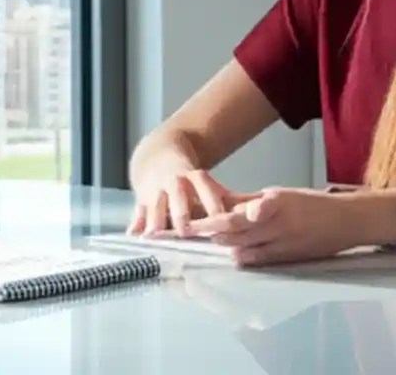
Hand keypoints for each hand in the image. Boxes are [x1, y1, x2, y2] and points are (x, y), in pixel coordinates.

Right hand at [127, 168, 257, 237]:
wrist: (156, 157)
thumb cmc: (190, 182)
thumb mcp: (208, 184)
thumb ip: (233, 198)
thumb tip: (262, 205)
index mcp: (193, 177)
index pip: (205, 187)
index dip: (211, 202)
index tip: (219, 218)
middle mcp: (174, 182)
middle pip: (178, 196)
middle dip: (180, 211)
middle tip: (184, 230)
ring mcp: (155, 190)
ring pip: (155, 205)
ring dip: (154, 220)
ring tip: (153, 237)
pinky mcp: (141, 200)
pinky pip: (138, 213)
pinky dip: (136, 225)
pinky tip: (133, 237)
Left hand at [188, 187, 355, 266]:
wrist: (348, 220)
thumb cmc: (311, 204)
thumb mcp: (279, 194)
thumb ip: (250, 200)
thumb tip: (223, 202)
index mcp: (274, 204)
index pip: (235, 216)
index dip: (211, 222)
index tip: (193, 224)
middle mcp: (277, 226)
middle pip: (235, 235)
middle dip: (211, 235)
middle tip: (189, 234)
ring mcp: (283, 245)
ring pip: (244, 250)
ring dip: (224, 246)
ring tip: (206, 242)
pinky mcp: (289, 258)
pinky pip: (259, 260)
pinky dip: (242, 256)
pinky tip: (232, 252)